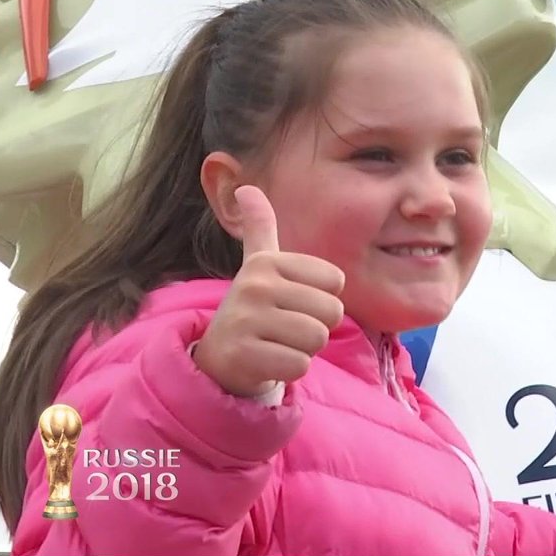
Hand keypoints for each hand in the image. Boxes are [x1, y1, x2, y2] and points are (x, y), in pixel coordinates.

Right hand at [192, 186, 345, 397]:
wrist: (220, 355)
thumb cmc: (255, 307)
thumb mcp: (258, 265)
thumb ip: (259, 228)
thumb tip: (246, 188)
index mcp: (267, 262)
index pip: (336, 282)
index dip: (322, 298)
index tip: (292, 301)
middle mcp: (254, 286)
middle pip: (331, 312)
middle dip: (317, 326)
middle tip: (286, 327)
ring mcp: (246, 320)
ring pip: (317, 338)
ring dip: (305, 348)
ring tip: (279, 342)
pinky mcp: (243, 355)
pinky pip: (300, 364)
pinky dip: (291, 368)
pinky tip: (269, 361)